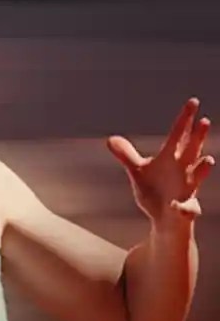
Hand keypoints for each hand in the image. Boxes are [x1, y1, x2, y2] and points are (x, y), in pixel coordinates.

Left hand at [108, 97, 212, 227]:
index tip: (193, 101)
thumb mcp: (139, 172)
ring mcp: (187, 190)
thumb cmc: (154, 192)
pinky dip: (186, 208)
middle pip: (192, 151)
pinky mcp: (185, 209)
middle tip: (204, 121)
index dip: (185, 119)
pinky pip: (188, 209)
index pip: (179, 136)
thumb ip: (127, 156)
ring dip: (203, 169)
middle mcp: (183, 171)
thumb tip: (110, 139)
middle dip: (198, 138)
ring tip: (209, 161)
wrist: (163, 219)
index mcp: (171, 160)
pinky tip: (179, 207)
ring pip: (198, 177)